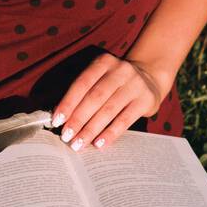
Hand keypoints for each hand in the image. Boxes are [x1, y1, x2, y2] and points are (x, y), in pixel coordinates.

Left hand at [51, 52, 173, 149]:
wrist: (150, 78)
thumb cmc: (115, 83)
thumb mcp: (101, 78)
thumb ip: (83, 93)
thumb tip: (61, 117)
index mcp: (103, 62)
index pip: (82, 83)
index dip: (68, 102)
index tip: (57, 121)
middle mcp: (120, 70)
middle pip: (95, 97)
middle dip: (78, 119)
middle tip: (66, 136)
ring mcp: (134, 85)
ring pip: (108, 110)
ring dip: (91, 129)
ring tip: (78, 144)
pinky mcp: (145, 100)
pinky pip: (125, 120)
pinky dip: (110, 133)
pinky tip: (99, 144)